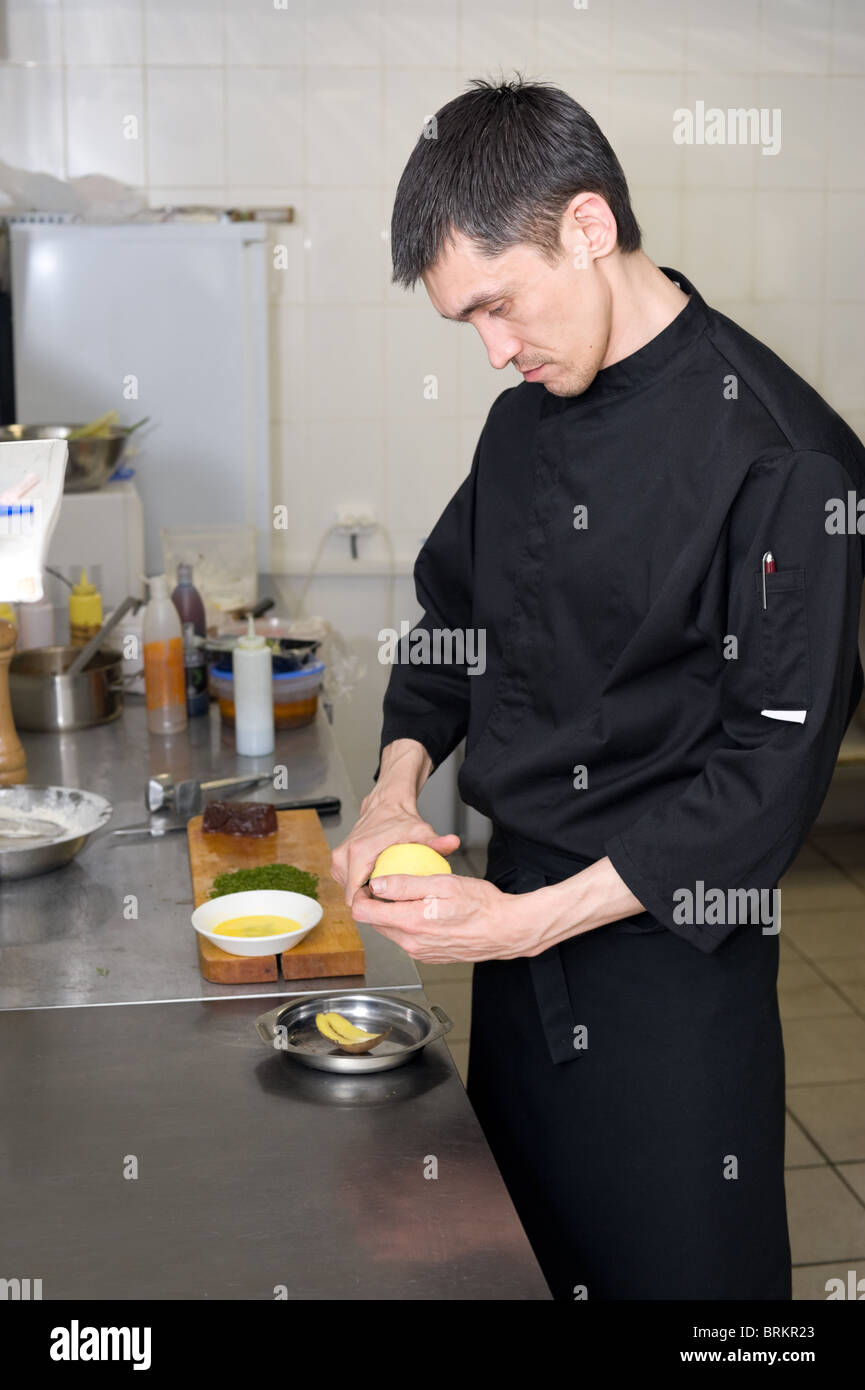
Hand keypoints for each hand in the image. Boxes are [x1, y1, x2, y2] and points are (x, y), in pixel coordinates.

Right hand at [330, 793, 459, 908]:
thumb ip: (436, 841)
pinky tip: (381, 886)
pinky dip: (362, 888)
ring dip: (366, 897)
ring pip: (350, 893)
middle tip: (394, 904)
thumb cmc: (400, 820)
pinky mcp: (338, 861)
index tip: (392, 910)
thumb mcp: (421, 831)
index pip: (356, 896)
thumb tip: (453, 843)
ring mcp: (337, 859)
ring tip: (389, 895)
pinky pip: (348, 884)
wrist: (386, 804)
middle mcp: (343, 857)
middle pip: (353, 898)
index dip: (374, 909)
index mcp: (358, 853)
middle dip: (371, 905)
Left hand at [350, 871, 540, 962]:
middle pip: (375, 922)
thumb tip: (376, 885)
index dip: (361, 894)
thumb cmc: (481, 905)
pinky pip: (407, 939)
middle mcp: (411, 943)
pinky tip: (425, 910)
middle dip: (377, 903)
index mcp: (411, 922)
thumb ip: (405, 885)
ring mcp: (419, 952)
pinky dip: (408, 924)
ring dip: (393, 913)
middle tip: (393, 883)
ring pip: (391, 930)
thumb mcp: (442, 883)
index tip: (369, 883)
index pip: (363, 913)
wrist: (506, 930)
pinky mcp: (428, 956)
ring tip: (411, 895)